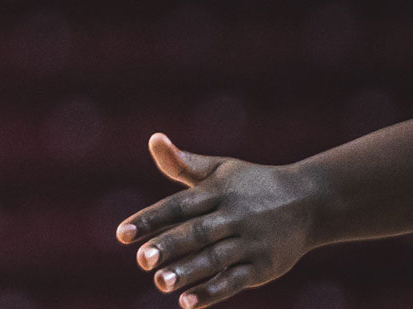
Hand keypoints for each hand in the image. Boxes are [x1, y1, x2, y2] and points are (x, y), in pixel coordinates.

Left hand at [117, 132, 319, 307]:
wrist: (310, 202)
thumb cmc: (252, 184)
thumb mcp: (220, 169)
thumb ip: (183, 163)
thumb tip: (153, 138)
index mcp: (217, 192)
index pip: (177, 206)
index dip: (150, 219)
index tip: (121, 234)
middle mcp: (233, 216)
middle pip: (196, 233)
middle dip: (168, 246)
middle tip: (141, 260)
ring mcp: (251, 242)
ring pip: (215, 258)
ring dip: (188, 272)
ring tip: (160, 282)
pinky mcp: (265, 266)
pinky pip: (236, 280)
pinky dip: (213, 291)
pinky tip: (188, 302)